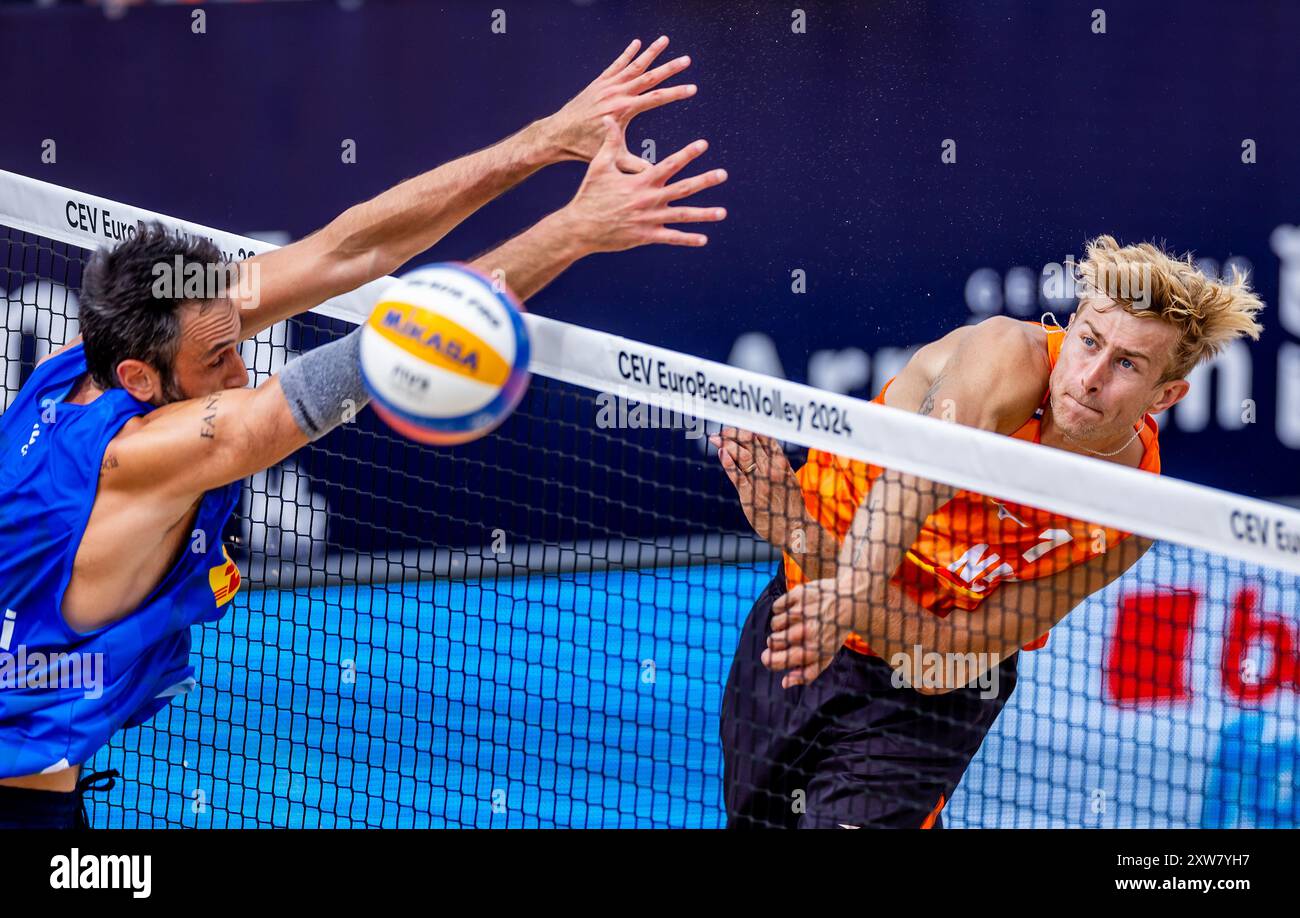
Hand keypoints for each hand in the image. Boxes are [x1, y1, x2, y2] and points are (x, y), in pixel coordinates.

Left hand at [542, 36, 695, 171]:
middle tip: (687, 60)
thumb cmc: (584, 148)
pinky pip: (616, 64)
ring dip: (651, 52)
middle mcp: (616, 93)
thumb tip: (653, 173)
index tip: (692, 88)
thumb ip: (633, 164)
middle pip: (649, 77)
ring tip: (665, 40)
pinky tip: (638, 43)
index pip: (655, 98)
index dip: (675, 93)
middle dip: (670, 69)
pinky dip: (627, 53)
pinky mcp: (599, 83)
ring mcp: (607, 85)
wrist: (558, 134)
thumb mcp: (612, 157)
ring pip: (634, 65)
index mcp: (623, 110)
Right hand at [559, 117, 726, 251]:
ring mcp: (650, 220)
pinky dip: (687, 239)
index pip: (669, 164)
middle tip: (723, 174)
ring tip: (723, 212)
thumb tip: (609, 118)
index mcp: (640, 181)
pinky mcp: (646, 236)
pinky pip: (671, 238)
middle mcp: (649, 200)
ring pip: (682, 216)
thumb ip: (610, 142)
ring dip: (704, 214)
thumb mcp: (599, 166)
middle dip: (705, 180)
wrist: (580, 227)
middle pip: (683, 189)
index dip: (687, 153)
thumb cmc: (589, 194)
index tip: (703, 144)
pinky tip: (704, 239)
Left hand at [710, 427, 808, 549]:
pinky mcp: (750, 495)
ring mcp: (761, 481)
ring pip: (742, 455)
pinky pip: (737, 475)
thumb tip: (760, 445)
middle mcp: (772, 468)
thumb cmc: (789, 503)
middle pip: (750, 442)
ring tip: (714, 438)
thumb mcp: (787, 476)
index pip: (763, 436)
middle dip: (733, 433)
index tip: (735, 426)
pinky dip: (728, 462)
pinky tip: (721, 453)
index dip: (747, 428)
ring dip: (727, 443)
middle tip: (722, 431)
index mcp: (781, 461)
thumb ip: (774, 461)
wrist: (794, 528)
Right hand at [763, 577, 863, 687]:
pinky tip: (796, 609)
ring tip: (796, 622)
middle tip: (789, 636)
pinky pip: (777, 607)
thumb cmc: (833, 634)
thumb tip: (784, 684)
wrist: (850, 603)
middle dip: (776, 641)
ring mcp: (801, 613)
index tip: (769, 657)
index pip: (776, 660)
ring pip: (774, 624)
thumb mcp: (825, 657)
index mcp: (811, 651)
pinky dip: (782, 608)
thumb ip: (805, 674)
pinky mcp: (798, 596)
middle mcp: (805, 632)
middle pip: (772, 641)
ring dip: (781, 624)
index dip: (769, 660)